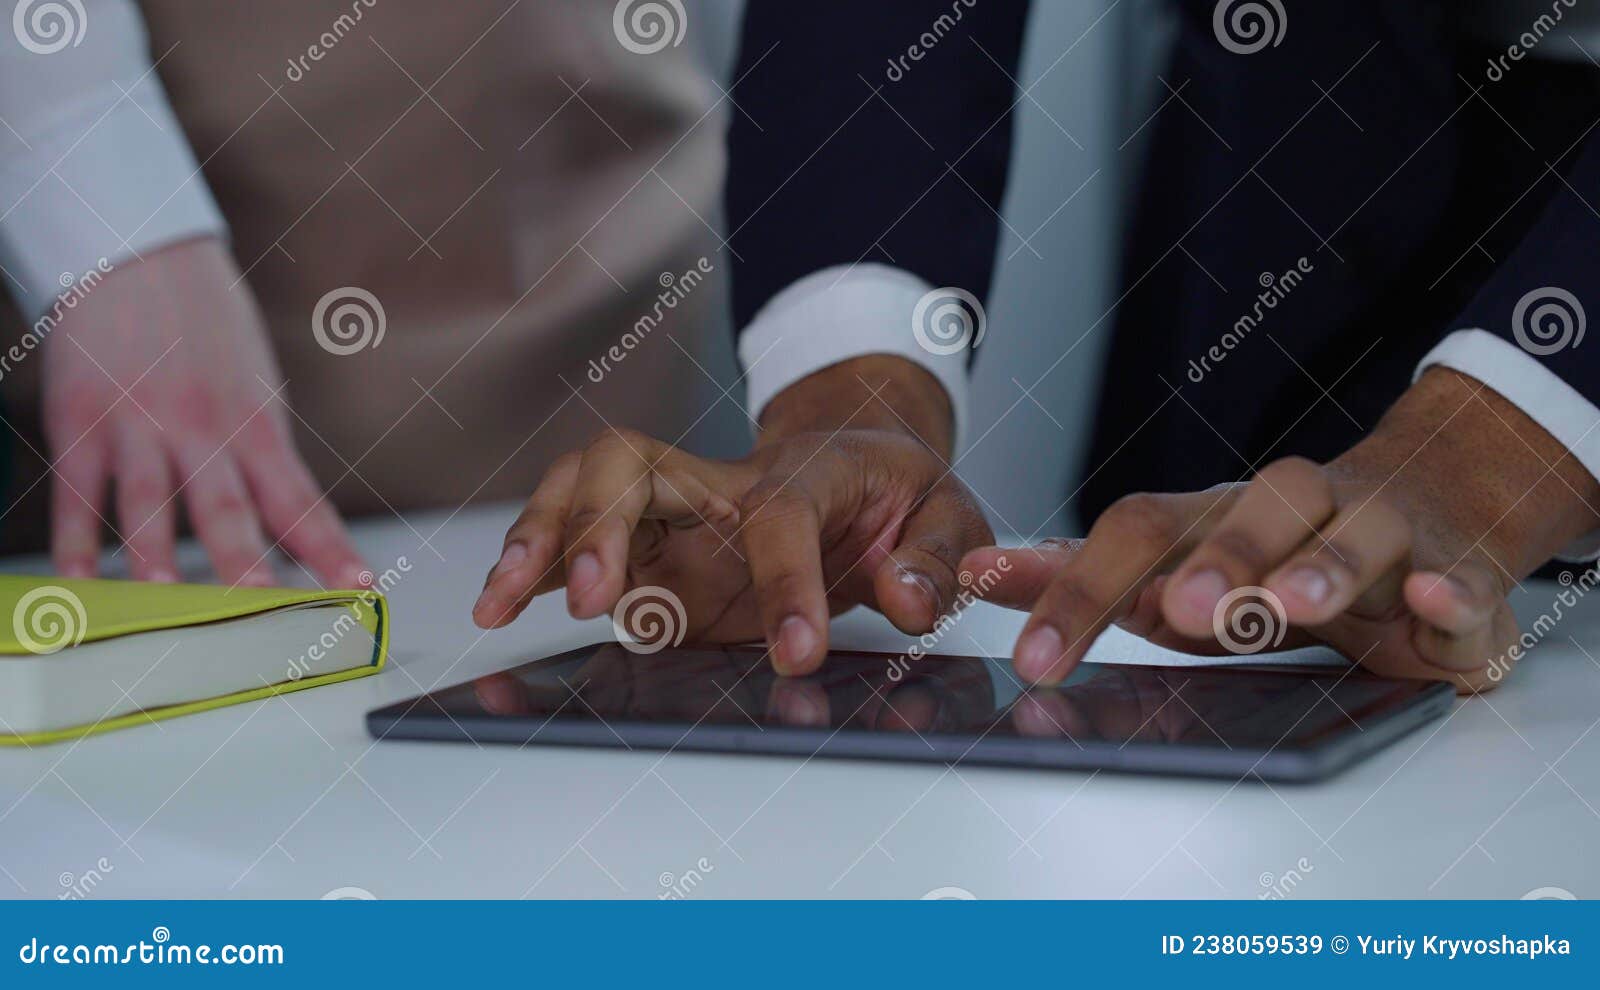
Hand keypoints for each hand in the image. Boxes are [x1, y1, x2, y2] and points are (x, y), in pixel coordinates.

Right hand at [42, 237, 365, 586]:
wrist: (142, 250)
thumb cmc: (208, 325)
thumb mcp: (257, 387)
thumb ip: (265, 456)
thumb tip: (290, 524)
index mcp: (257, 427)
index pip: (301, 502)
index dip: (330, 549)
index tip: (358, 590)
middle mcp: (204, 431)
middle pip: (230, 510)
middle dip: (249, 565)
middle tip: (265, 611)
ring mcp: (140, 426)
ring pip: (149, 502)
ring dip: (157, 555)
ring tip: (166, 601)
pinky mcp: (82, 421)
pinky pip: (78, 491)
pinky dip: (77, 540)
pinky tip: (78, 580)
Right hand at [471, 356, 993, 673]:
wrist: (862, 465)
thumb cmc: (896, 491)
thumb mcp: (949, 514)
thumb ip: (938, 556)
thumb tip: (907, 598)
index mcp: (804, 473)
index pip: (780, 516)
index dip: (785, 583)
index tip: (797, 651)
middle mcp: (722, 485)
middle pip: (634, 464)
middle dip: (598, 523)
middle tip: (594, 599)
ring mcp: (676, 515)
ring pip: (585, 490)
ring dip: (541, 540)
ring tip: (503, 599)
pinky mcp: (652, 553)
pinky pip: (579, 543)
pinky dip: (533, 567)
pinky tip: (503, 602)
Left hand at [964, 369, 1599, 693]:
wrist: (1427, 509)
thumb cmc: (1280, 557)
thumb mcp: (1182, 574)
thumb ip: (1093, 579)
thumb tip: (980, 573)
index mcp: (1215, 519)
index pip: (1137, 534)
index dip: (1082, 587)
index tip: (1034, 652)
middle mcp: (1291, 510)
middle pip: (1243, 516)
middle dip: (1210, 562)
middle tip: (1175, 610)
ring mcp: (1376, 531)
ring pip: (1349, 532)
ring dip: (1317, 566)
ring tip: (1288, 605)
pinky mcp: (1450, 569)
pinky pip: (1456, 578)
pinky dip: (1446, 590)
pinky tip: (1427, 603)